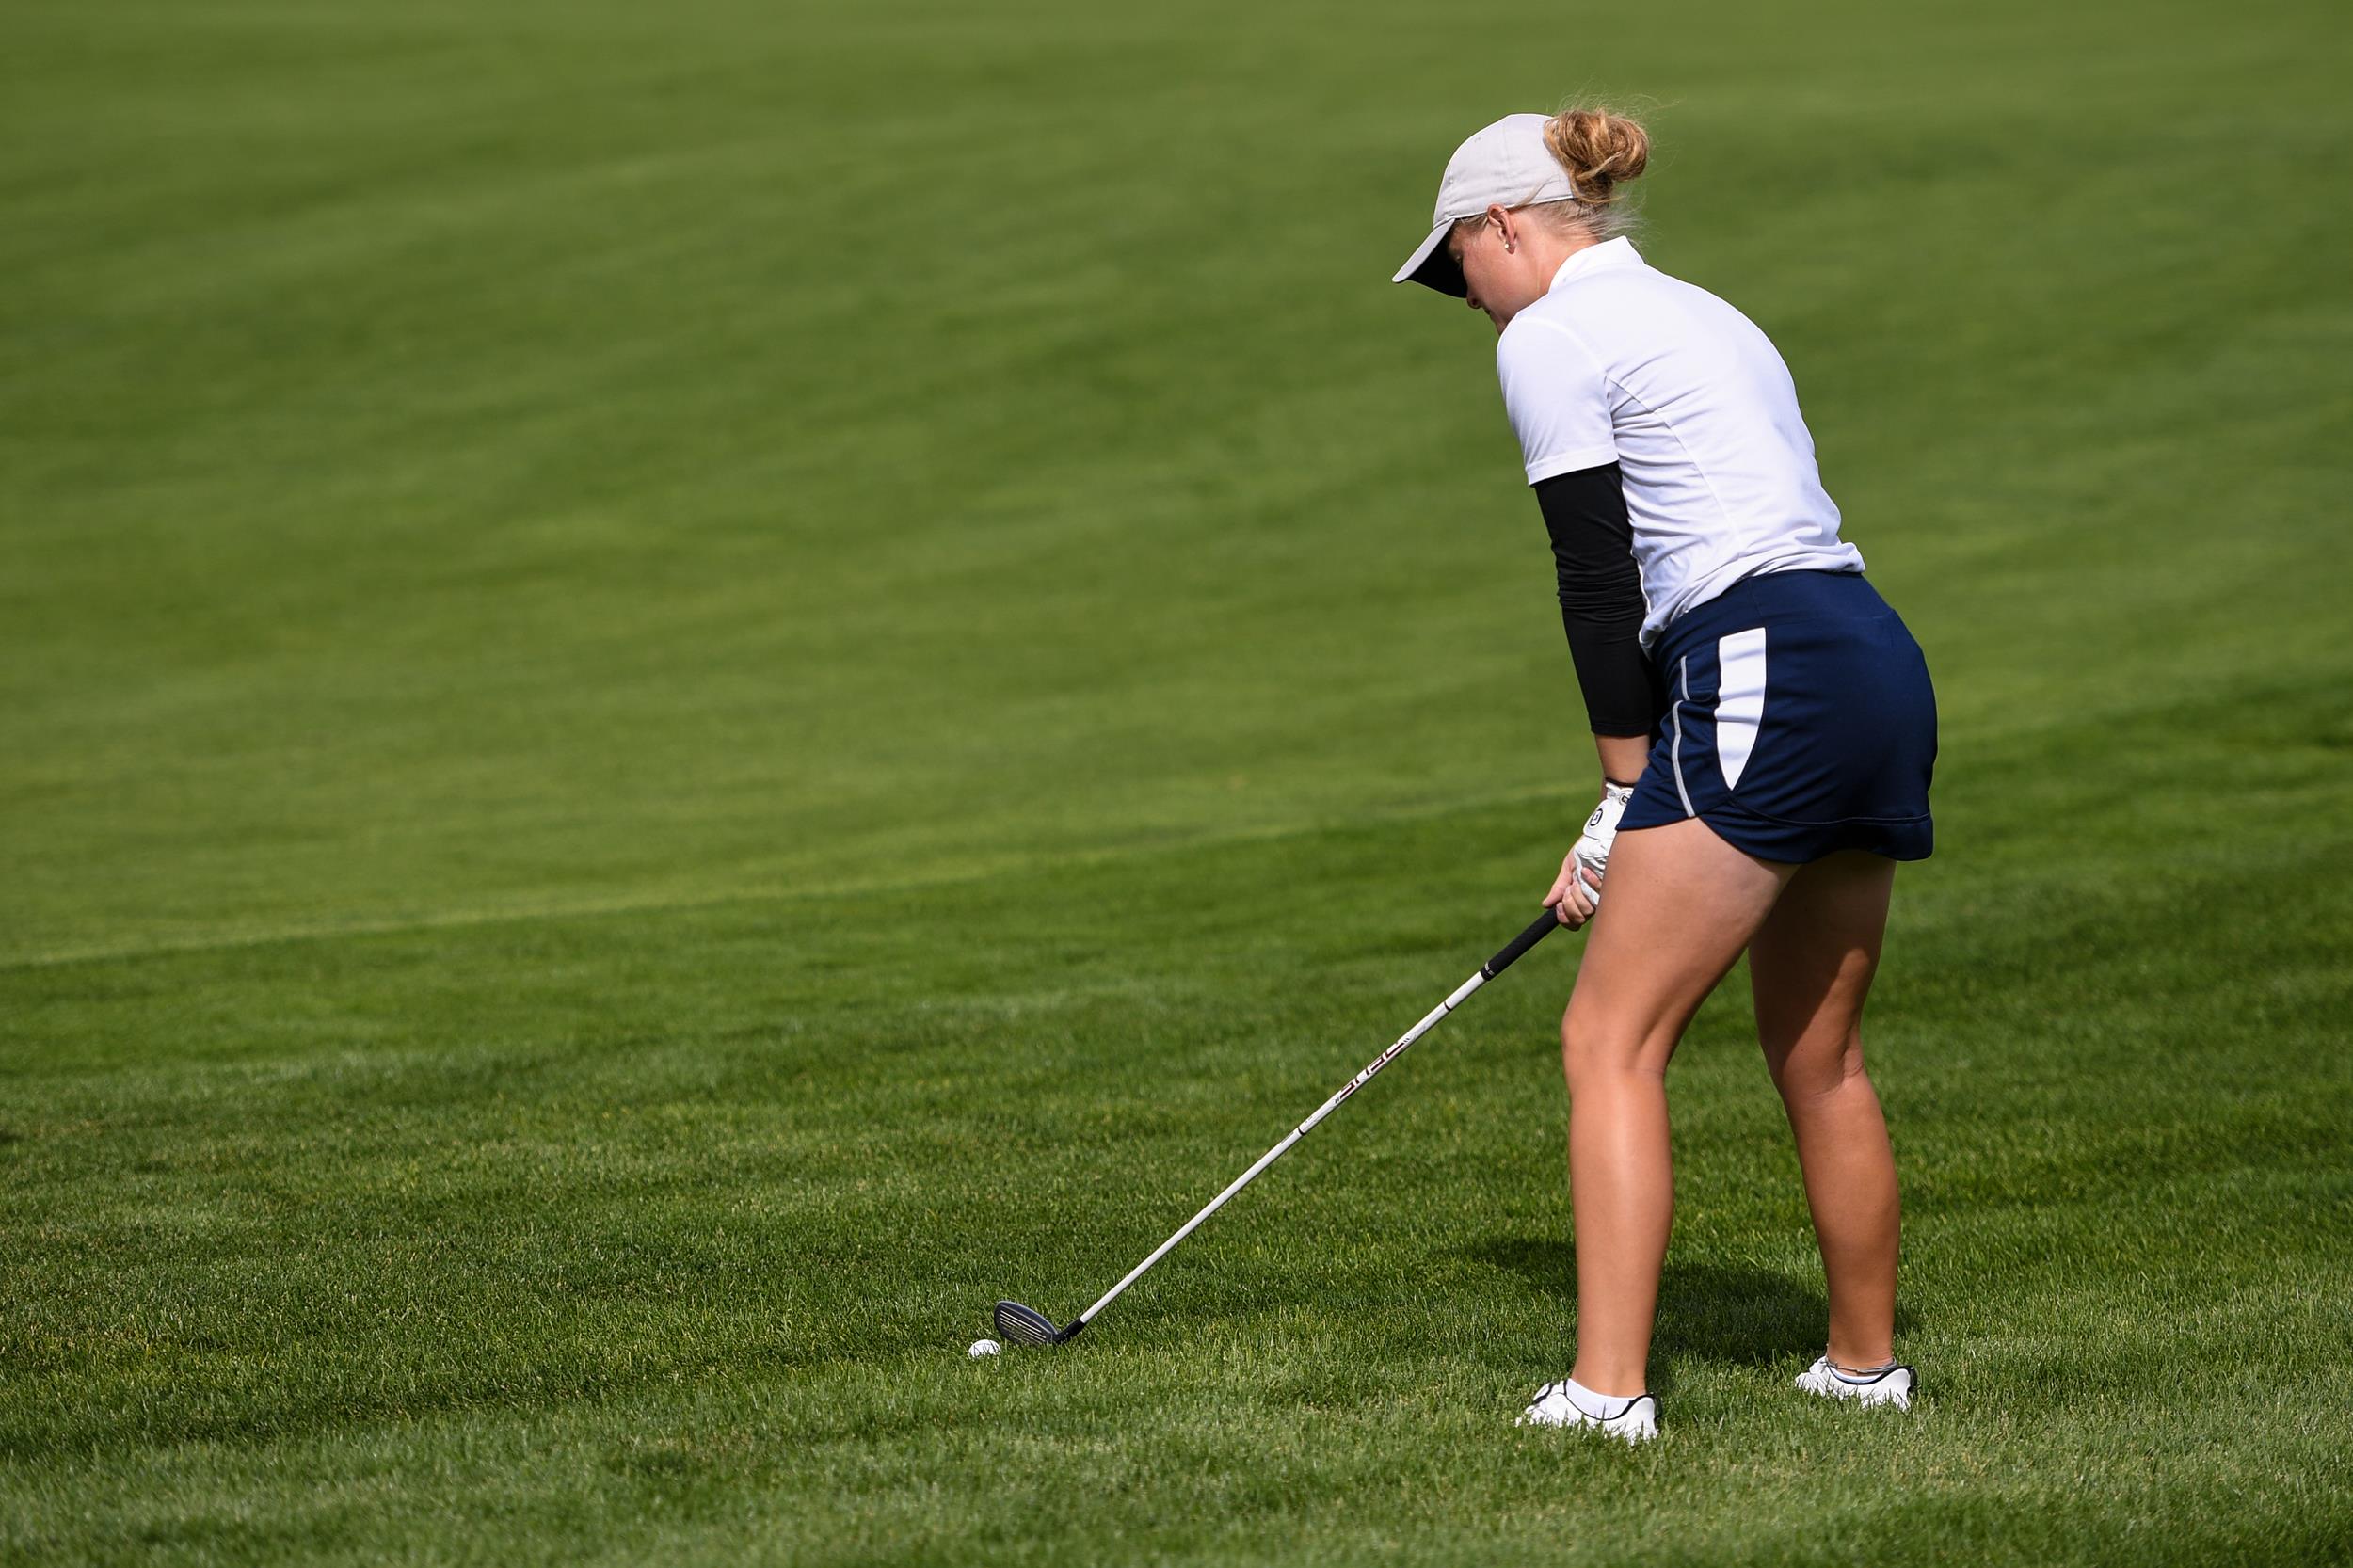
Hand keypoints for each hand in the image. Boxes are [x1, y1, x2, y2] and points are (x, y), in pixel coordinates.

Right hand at [1544, 781, 1634, 929]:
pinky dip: (1590, 882)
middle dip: (1569, 903)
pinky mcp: (1613, 887)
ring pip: (1587, 910)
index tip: (1558, 907)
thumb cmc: (1587, 849)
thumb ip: (1559, 887)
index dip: (1564, 919)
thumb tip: (1546, 904)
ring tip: (1580, 876)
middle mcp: (1594, 900)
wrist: (1600, 835)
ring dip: (1578, 893)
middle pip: (1578, 918)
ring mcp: (1605, 896)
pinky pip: (1598, 894)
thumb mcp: (1568, 867)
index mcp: (1582, 898)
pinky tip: (1588, 871)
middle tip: (1571, 887)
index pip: (1574, 922)